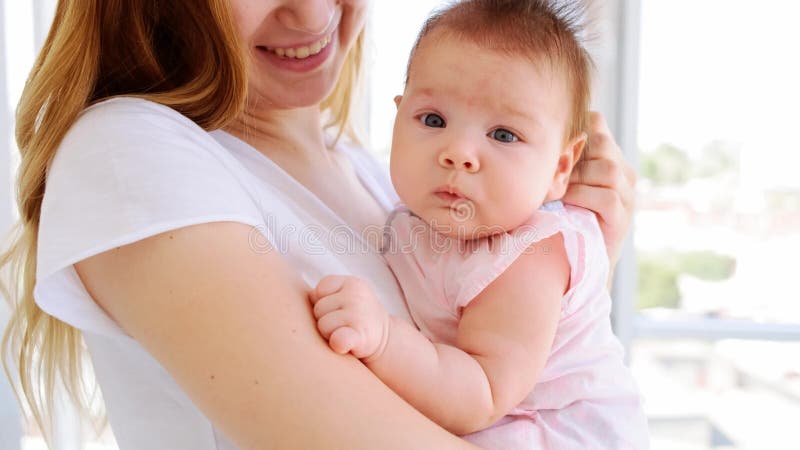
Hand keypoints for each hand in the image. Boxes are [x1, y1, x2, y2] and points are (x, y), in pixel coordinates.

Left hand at [309, 275, 390, 360]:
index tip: (336, 310)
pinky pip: (340, 338)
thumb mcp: (345, 297)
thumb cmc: (356, 317)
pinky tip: (340, 344)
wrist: (385, 339)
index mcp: (352, 283)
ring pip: (323, 326)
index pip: (319, 290)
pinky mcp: (361, 337)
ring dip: (329, 334)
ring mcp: (359, 316)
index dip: (322, 303)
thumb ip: (324, 294)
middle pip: (319, 309)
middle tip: (342, 325)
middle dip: (325, 319)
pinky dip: (338, 342)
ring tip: (345, 333)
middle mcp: (357, 296)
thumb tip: (308, 298)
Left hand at [563, 112, 635, 265]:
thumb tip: (536, 134)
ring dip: (577, 179)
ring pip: (609, 170)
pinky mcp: (622, 219)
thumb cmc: (560, 215)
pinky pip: (608, 198)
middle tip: (553, 172)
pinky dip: (583, 197)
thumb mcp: (557, 181)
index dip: (575, 129)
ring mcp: (627, 196)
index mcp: (608, 158)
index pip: (597, 124)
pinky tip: (566, 204)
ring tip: (557, 191)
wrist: (573, 260)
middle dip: (574, 156)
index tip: (555, 145)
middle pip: (602, 144)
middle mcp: (623, 173)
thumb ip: (557, 160)